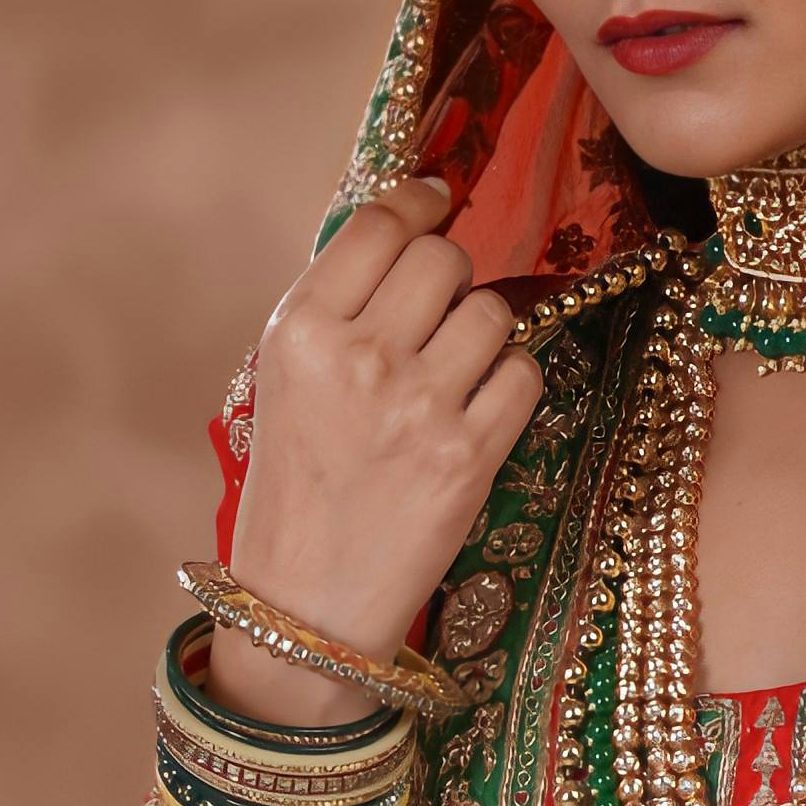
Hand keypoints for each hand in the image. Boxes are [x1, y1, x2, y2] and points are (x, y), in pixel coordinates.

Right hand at [206, 179, 538, 724]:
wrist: (305, 603)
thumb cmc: (294, 486)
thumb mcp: (282, 381)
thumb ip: (337, 306)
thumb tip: (408, 229)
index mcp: (300, 331)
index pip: (379, 224)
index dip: (417, 202)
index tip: (435, 202)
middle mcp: (360, 358)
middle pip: (444, 258)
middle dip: (450, 275)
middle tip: (436, 312)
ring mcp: (419, 406)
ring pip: (491, 311)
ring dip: (481, 332)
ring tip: (452, 371)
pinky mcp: (469, 455)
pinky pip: (522, 374)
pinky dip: (509, 384)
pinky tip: (478, 408)